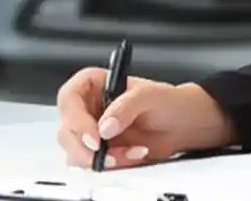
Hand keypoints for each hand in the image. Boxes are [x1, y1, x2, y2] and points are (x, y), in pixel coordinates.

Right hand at [55, 69, 235, 169]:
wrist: (183, 125)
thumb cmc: (168, 101)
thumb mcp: (150, 95)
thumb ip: (126, 106)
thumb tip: (105, 126)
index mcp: (94, 85)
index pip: (69, 98)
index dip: (75, 118)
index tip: (95, 135)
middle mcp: (88, 108)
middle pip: (67, 130)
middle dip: (85, 147)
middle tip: (107, 154)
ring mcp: (93, 132)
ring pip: (75, 151)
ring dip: (100, 158)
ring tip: (130, 153)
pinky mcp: (101, 152)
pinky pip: (92, 164)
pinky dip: (110, 166)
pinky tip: (133, 156)